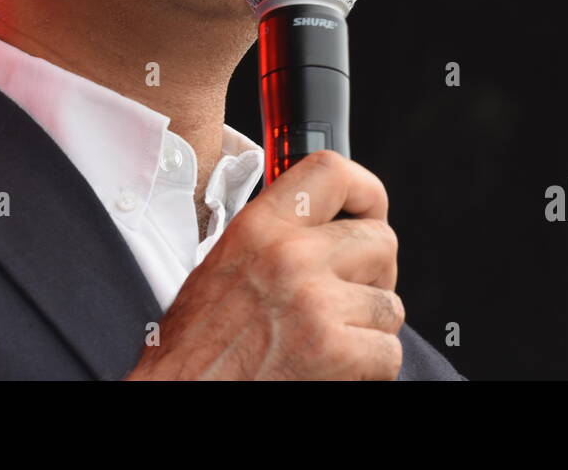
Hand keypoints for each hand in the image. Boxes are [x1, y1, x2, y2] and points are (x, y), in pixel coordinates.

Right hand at [123, 149, 403, 379]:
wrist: (179, 396)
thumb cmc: (197, 347)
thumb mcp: (223, 266)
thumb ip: (277, 237)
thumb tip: (331, 226)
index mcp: (258, 228)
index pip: (331, 171)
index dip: (364, 191)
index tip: (370, 212)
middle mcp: (289, 256)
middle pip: (379, 241)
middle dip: (375, 275)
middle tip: (349, 300)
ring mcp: (316, 302)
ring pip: (389, 303)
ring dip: (368, 329)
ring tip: (329, 343)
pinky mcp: (336, 350)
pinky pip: (387, 352)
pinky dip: (369, 370)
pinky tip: (332, 371)